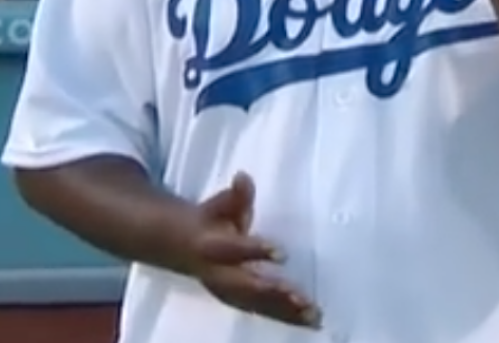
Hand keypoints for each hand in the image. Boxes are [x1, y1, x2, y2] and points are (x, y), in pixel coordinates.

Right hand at [184, 173, 320, 327]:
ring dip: (285, 312)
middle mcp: (220, 274)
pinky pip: (264, 313)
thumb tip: (244, 177)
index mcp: (212, 246)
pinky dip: (287, 319)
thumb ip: (237, 196)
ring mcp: (230, 292)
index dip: (255, 251)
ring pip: (258, 305)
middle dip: (274, 292)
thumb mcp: (222, 204)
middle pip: (247, 286)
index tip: (282, 253)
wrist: (184, 246)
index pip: (233, 250)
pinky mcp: (241, 303)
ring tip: (314, 314)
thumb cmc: (212, 220)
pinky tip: (311, 322)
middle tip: (302, 297)